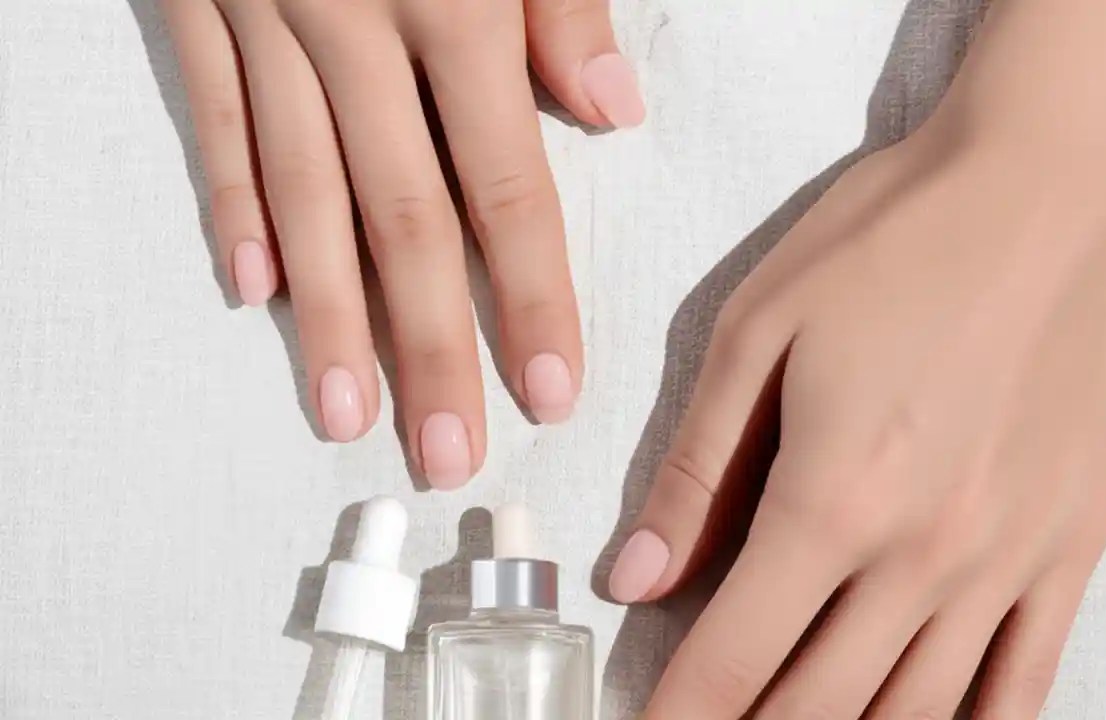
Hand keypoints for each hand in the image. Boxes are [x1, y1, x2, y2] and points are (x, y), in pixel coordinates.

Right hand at [163, 0, 643, 485]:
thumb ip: (564, 4)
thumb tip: (615, 107)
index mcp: (459, 4)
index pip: (508, 184)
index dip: (532, 296)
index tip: (550, 394)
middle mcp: (358, 25)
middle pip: (403, 219)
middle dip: (429, 348)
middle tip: (447, 454)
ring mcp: (270, 17)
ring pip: (304, 192)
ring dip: (330, 315)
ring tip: (349, 416)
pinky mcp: (200, 0)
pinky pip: (217, 118)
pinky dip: (235, 207)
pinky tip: (258, 294)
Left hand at [606, 124, 1105, 716]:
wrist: (1053, 183)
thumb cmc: (896, 239)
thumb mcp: (757, 332)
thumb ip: (696, 469)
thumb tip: (639, 579)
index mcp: (830, 499)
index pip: (732, 657)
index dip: (681, 714)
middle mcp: (923, 553)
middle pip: (818, 703)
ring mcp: (1011, 558)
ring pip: (917, 711)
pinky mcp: (1076, 542)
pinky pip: (1027, 680)